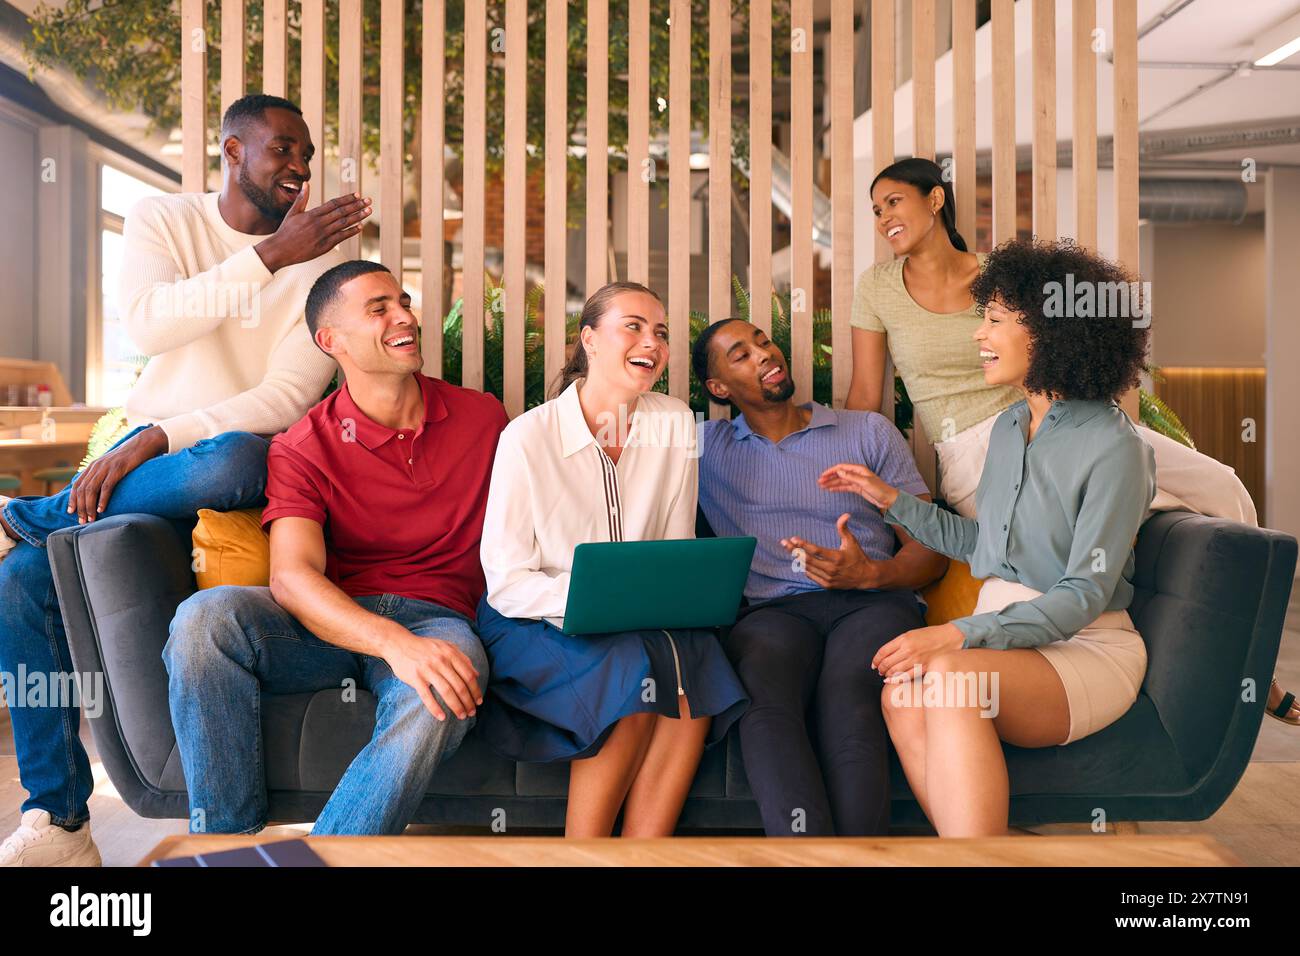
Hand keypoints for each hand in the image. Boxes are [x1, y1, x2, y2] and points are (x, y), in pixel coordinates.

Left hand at [66, 424, 169, 524]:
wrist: (144, 443)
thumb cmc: (131, 457)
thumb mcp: (112, 464)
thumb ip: (104, 474)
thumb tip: (99, 490)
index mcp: (93, 466)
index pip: (77, 485)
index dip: (72, 499)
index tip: (71, 512)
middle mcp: (97, 466)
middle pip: (82, 489)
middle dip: (80, 507)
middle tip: (82, 521)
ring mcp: (107, 467)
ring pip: (91, 489)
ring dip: (89, 506)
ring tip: (91, 519)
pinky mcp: (118, 468)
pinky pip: (107, 486)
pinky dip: (102, 499)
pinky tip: (102, 509)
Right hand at [254, 183, 372, 272]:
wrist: (280, 250)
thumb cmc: (286, 231)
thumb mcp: (293, 213)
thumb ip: (302, 198)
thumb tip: (306, 183)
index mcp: (312, 214)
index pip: (333, 203)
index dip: (347, 199)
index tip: (357, 194)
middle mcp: (319, 223)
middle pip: (342, 212)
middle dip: (357, 205)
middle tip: (369, 200)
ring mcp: (322, 234)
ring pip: (344, 223)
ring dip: (358, 217)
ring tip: (369, 211)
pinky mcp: (325, 246)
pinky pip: (341, 237)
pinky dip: (351, 232)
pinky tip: (361, 227)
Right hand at [385, 631, 482, 721]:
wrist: (399, 643)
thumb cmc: (425, 647)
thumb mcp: (446, 646)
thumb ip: (462, 658)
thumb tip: (477, 674)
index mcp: (450, 653)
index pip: (468, 675)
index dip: (475, 690)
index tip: (479, 701)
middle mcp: (441, 661)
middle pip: (460, 686)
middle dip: (468, 702)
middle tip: (472, 712)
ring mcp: (428, 670)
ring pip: (447, 692)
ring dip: (456, 706)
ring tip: (462, 716)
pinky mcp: (415, 678)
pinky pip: (427, 696)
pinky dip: (435, 708)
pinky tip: (442, 717)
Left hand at [782, 513, 888, 589]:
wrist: (865, 577)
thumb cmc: (858, 556)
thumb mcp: (852, 541)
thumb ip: (844, 529)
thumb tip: (845, 514)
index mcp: (837, 557)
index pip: (816, 551)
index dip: (803, 544)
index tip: (793, 538)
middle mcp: (832, 569)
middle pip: (808, 559)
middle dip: (794, 550)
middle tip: (784, 543)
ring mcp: (829, 579)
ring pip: (808, 568)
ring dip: (798, 558)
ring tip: (789, 550)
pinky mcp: (827, 585)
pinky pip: (812, 576)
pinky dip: (805, 568)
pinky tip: (800, 561)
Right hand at [818, 462, 899, 510]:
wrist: (889, 500)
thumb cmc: (880, 489)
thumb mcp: (865, 482)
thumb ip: (852, 477)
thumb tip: (839, 471)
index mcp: (859, 470)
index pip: (841, 468)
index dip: (831, 471)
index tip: (822, 475)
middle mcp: (857, 474)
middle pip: (840, 474)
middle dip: (829, 477)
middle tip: (819, 482)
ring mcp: (857, 481)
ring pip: (841, 481)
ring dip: (832, 483)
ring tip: (822, 486)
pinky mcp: (858, 489)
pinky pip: (845, 487)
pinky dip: (838, 488)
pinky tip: (831, 489)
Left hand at [871, 623, 965, 682]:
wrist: (950, 638)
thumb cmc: (931, 635)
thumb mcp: (911, 634)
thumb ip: (899, 643)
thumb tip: (887, 654)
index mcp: (903, 639)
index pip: (883, 652)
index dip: (876, 660)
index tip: (874, 664)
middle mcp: (908, 650)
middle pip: (887, 663)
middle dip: (880, 668)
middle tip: (879, 670)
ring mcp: (915, 660)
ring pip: (894, 671)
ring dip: (887, 674)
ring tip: (885, 675)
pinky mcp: (923, 668)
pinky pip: (905, 677)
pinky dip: (895, 680)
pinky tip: (891, 681)